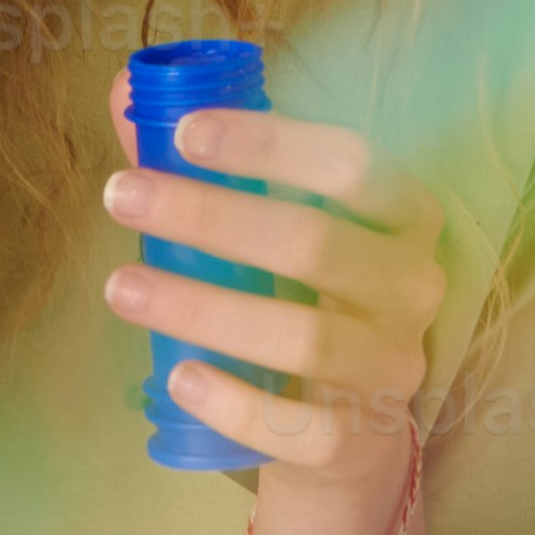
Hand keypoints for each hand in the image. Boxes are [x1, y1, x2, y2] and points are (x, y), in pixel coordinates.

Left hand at [103, 97, 445, 534]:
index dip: (270, 144)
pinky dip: (237, 403)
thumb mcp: (271, 225)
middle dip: (210, 218)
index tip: (183, 134)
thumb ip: (207, 166)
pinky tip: (180, 377)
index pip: (352, 163)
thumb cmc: (303, 297)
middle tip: (121, 197)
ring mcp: (392, 368)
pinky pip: (303, 429)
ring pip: (307, 339)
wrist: (345, 430)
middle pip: (317, 244)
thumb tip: (125, 93)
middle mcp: (413, 287)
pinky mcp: (360, 441)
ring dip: (205, 309)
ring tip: (121, 286)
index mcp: (404, 215)